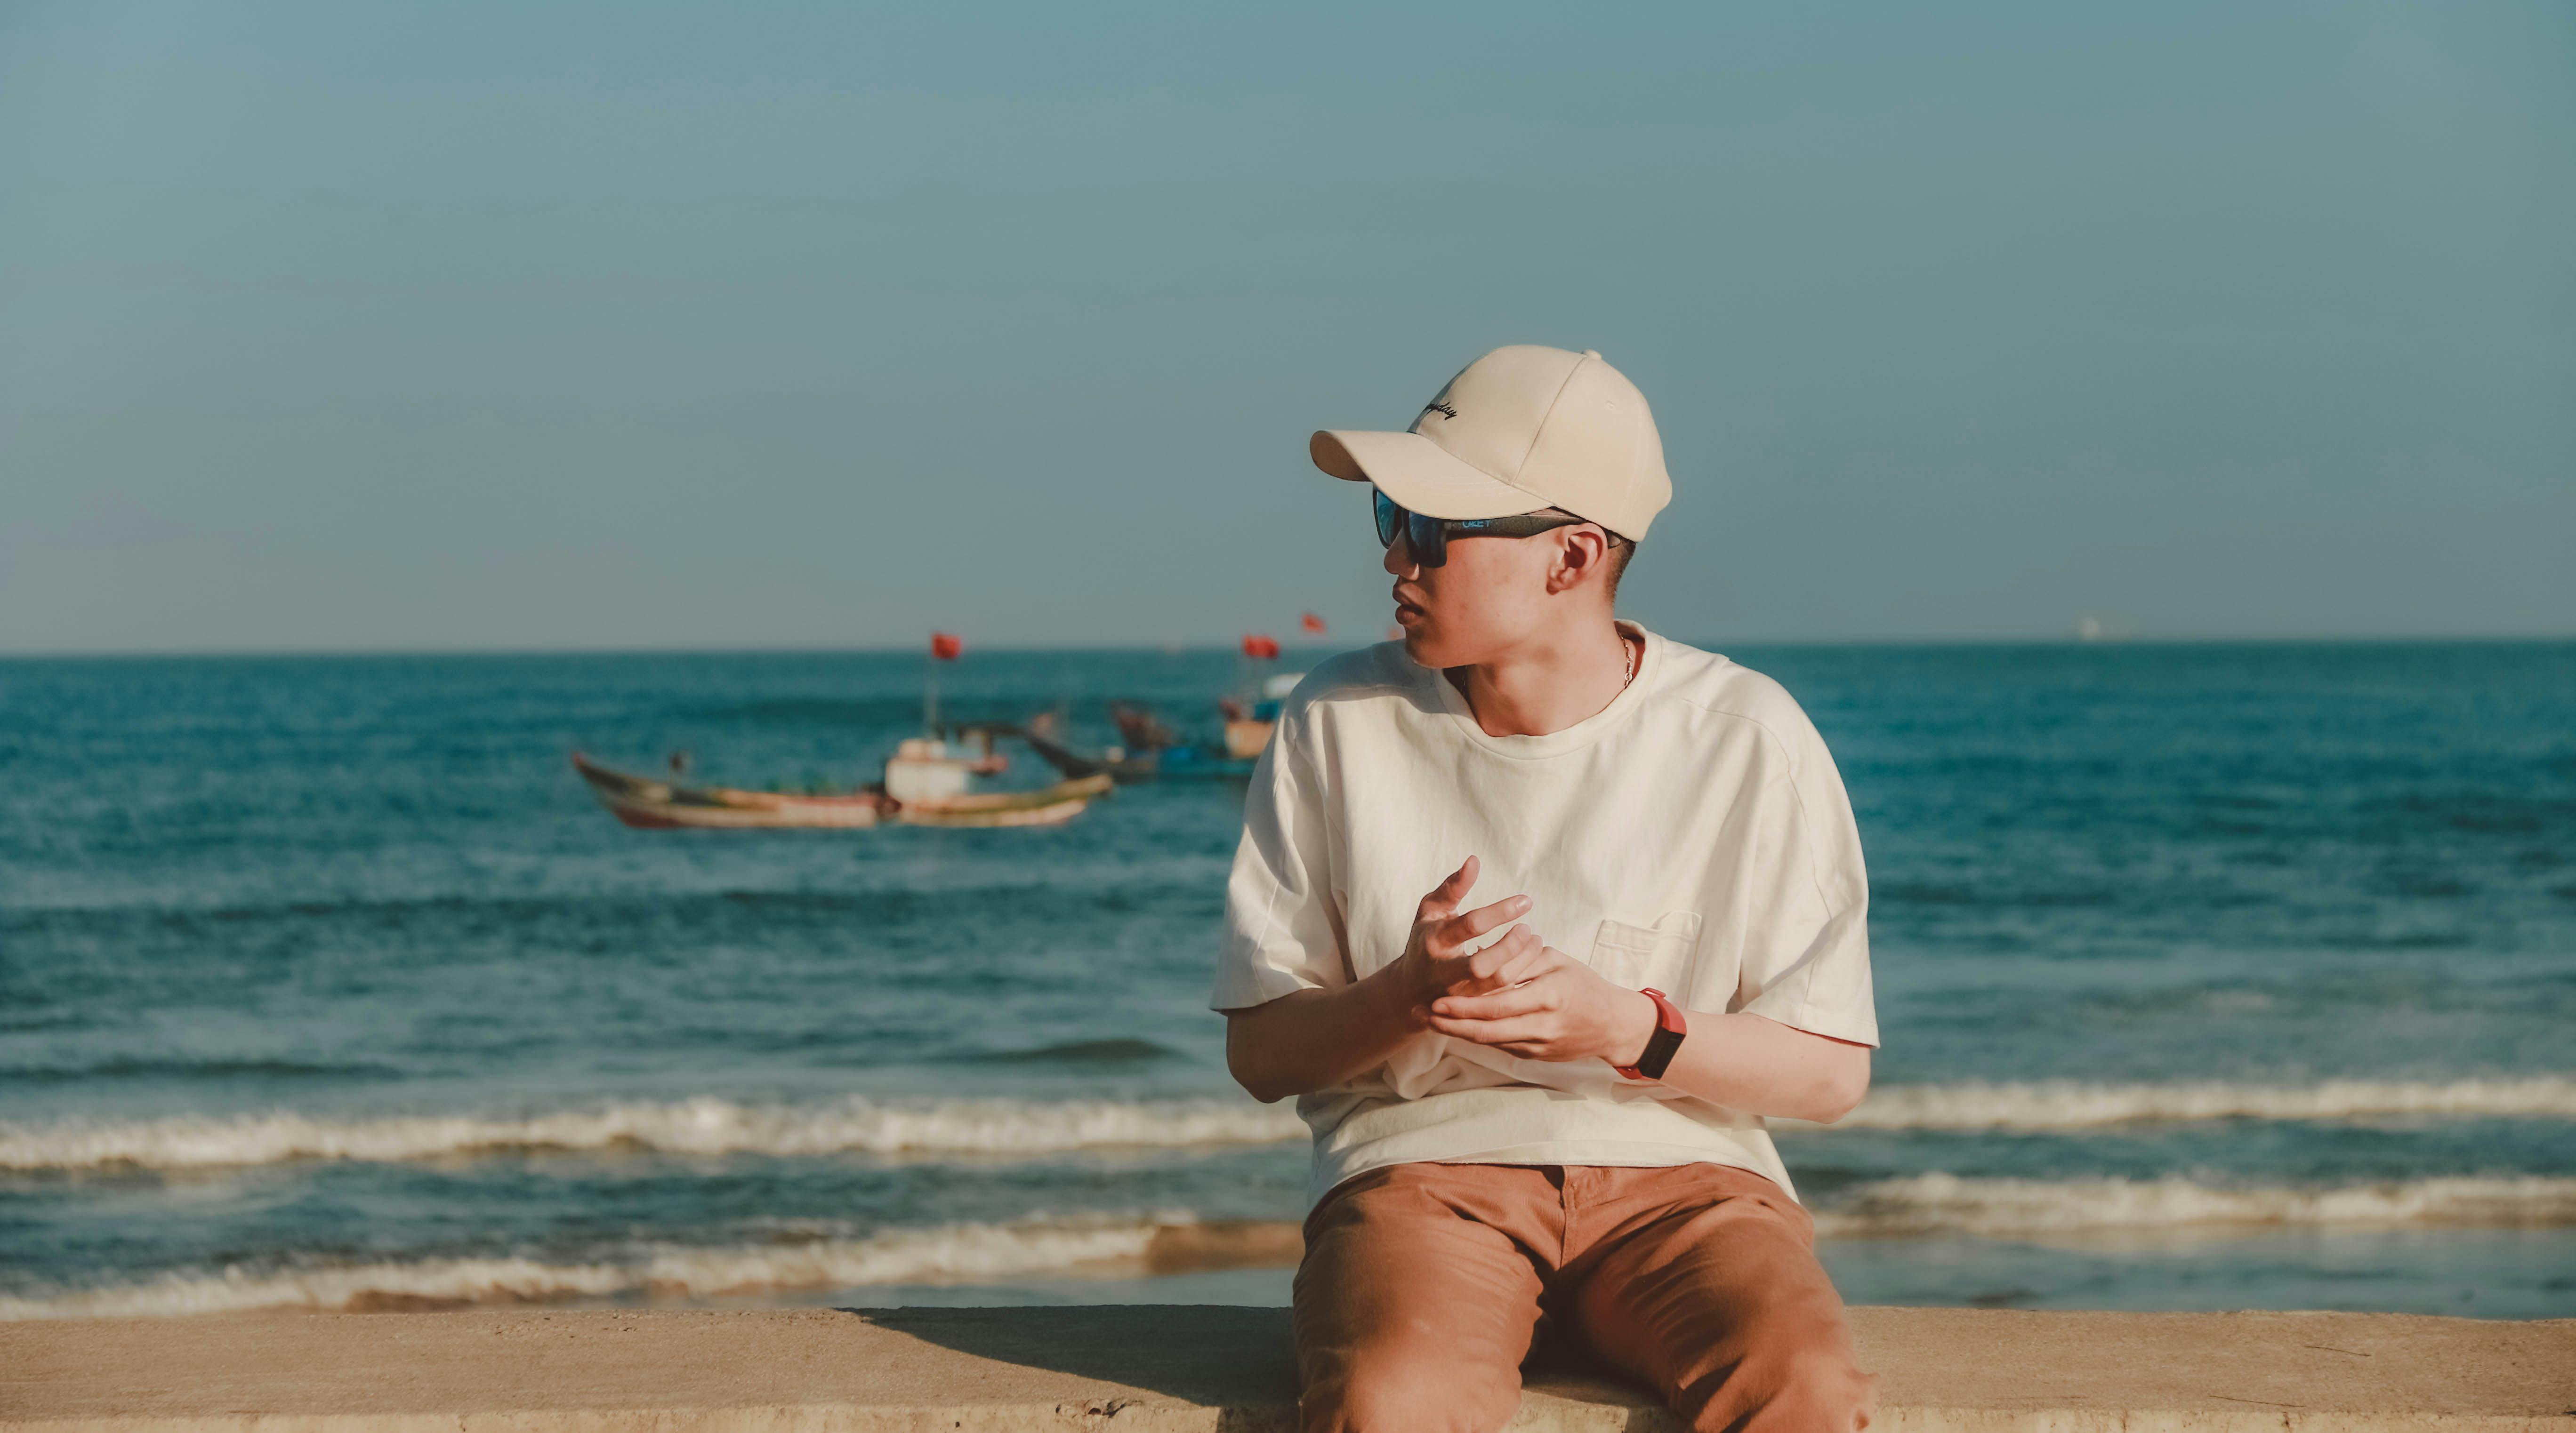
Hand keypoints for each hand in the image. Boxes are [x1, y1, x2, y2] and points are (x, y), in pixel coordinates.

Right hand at [1386, 856, 1546, 1020]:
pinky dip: (1520, 975)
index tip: (1525, 901)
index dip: (1500, 911)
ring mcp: (1458, 992)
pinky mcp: (1472, 1006)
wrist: (1410, 990)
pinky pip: (1503, 994)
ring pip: (1496, 982)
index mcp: (1433, 940)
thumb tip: (1475, 860)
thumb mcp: (1431, 911)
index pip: (1470, 925)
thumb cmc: (1425, 939)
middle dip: (1511, 945)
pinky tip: (1530, 958)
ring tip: (1536, 940)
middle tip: (1528, 928)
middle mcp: (1444, 970)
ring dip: (1522, 961)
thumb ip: (1452, 887)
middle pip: (1482, 964)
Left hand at [1424, 945, 1659, 1064]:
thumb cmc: (1585, 985)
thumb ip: (1523, 959)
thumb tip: (1488, 954)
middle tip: (1421, 1012)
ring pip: (1490, 1041)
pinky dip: (1477, 1036)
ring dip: (1457, 1033)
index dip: (1462, 1007)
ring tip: (1430, 1021)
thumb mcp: (1558, 962)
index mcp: (1548, 996)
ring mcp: (1538, 1045)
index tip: (1435, 998)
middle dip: (1450, 1023)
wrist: (1613, 1025)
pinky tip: (1457, 1027)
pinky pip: (1500, 1046)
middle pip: (1486, 1029)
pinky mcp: (1536, 1056)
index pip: (1496, 1004)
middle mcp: (1541, 1025)